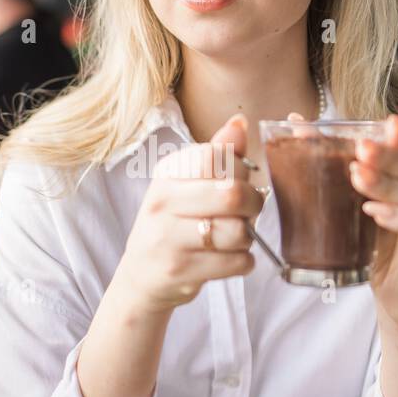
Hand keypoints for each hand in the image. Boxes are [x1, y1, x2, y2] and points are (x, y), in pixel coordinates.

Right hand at [116, 113, 264, 312]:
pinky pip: (236, 262)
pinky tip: (230, 257)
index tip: (239, 178)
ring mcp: (168, 239)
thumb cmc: (173, 221)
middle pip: (232, 194)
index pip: (215, 156)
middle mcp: (162, 202)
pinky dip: (244, 261)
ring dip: (249, 236)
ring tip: (236, 236)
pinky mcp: (181, 271)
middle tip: (249, 210)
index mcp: (167, 173)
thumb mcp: (186, 183)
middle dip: (254, 203)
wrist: (142, 273)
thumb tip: (240, 124)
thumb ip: (217, 154)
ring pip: (238, 232)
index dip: (241, 168)